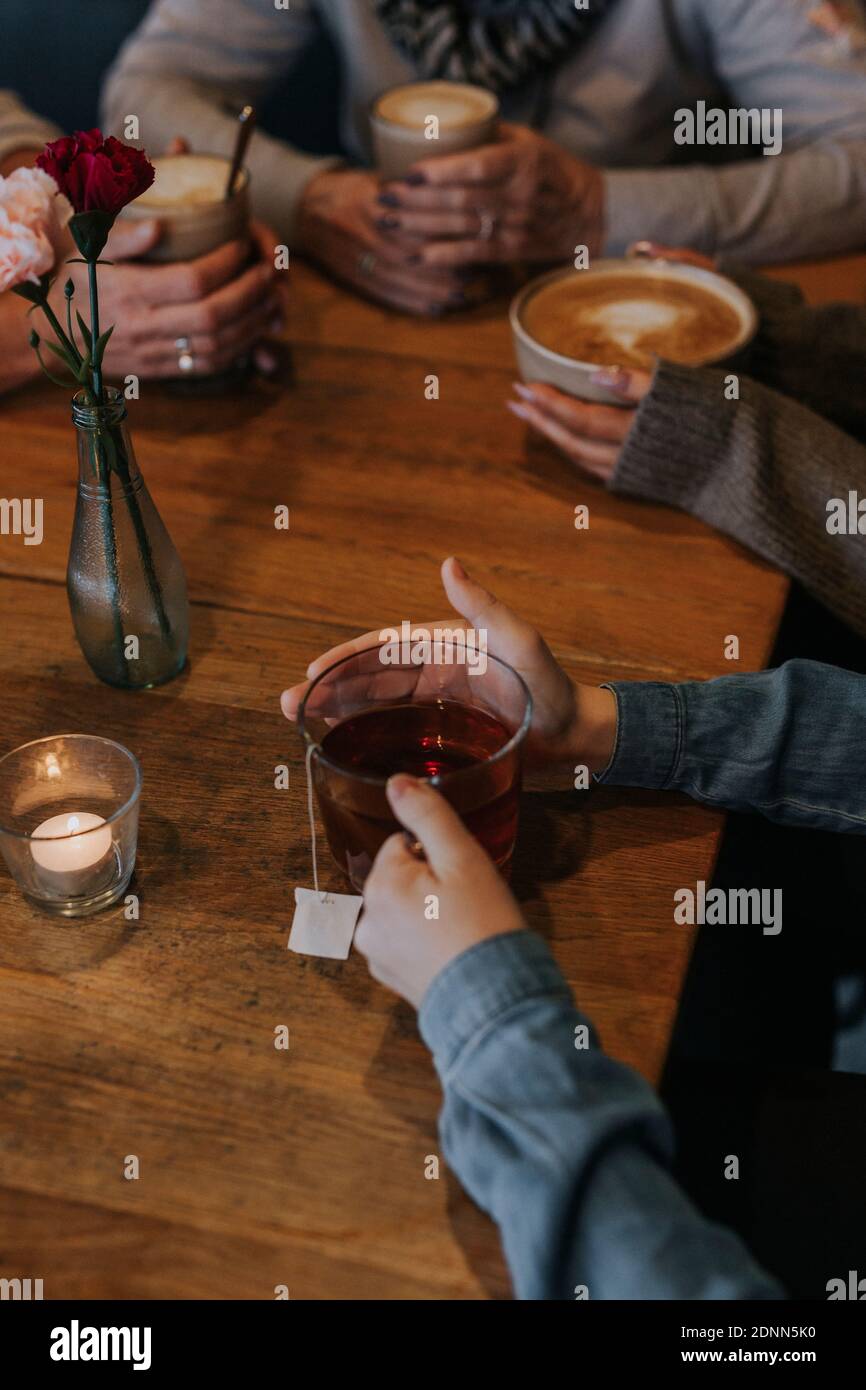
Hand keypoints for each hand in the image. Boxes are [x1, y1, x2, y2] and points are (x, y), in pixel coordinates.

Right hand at [50, 220, 283, 380]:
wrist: (56, 334)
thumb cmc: (77, 279)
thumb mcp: (88, 244)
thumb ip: (124, 232)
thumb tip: (161, 224)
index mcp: (128, 291)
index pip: (191, 280)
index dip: (226, 263)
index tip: (242, 243)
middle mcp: (143, 326)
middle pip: (213, 315)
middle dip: (250, 293)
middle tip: (269, 271)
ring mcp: (153, 352)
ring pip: (217, 345)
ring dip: (253, 322)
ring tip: (272, 298)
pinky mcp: (160, 371)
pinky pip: (209, 365)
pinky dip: (239, 348)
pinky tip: (254, 328)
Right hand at [281, 556, 617, 771]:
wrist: (576, 733)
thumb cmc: (551, 685)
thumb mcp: (519, 642)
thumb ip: (483, 607)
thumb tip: (448, 565)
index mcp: (444, 644)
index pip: (384, 648)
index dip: (346, 659)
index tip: (313, 672)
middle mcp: (433, 669)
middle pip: (370, 677)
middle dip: (328, 688)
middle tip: (289, 705)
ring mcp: (436, 702)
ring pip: (375, 703)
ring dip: (338, 710)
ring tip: (300, 722)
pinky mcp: (443, 731)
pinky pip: (395, 729)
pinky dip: (365, 732)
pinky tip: (341, 743)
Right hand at [296, 167, 482, 315]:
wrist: (305, 210)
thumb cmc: (350, 189)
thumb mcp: (376, 178)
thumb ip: (409, 190)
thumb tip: (454, 194)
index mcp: (369, 204)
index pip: (412, 222)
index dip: (443, 234)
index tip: (470, 240)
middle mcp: (362, 234)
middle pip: (410, 256)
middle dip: (444, 267)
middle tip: (474, 272)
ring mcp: (356, 260)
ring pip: (401, 280)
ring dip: (434, 290)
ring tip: (461, 294)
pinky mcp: (354, 279)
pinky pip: (387, 295)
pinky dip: (413, 304)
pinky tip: (437, 309)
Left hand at [358, 774, 525, 1008]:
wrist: (495, 1002)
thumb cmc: (483, 925)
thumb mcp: (463, 858)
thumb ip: (428, 815)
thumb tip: (397, 781)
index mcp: (380, 885)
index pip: (402, 845)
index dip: (437, 856)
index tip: (461, 878)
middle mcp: (367, 919)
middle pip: (400, 877)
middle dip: (430, 883)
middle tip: (466, 904)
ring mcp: (376, 953)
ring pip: (402, 908)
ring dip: (427, 911)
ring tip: (462, 929)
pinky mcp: (390, 977)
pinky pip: (405, 941)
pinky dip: (426, 941)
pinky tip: (453, 951)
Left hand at [376, 123, 604, 268]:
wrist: (589, 214)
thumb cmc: (552, 169)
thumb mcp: (531, 141)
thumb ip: (491, 135)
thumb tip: (444, 124)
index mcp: (524, 162)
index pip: (477, 167)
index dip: (442, 172)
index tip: (410, 171)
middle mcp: (518, 196)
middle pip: (459, 200)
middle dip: (417, 199)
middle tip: (385, 195)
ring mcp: (514, 227)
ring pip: (460, 227)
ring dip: (420, 225)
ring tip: (389, 219)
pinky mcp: (511, 251)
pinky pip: (472, 255)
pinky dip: (443, 257)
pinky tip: (416, 256)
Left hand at [506, 244, 714, 477]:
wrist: (757, 464)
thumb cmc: (728, 417)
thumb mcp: (687, 390)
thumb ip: (639, 383)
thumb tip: (594, 375)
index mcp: (636, 432)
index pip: (579, 418)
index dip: (549, 403)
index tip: (522, 386)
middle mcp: (629, 458)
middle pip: (572, 441)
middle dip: (541, 420)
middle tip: (514, 400)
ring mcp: (635, 474)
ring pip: (581, 458)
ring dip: (553, 437)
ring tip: (533, 417)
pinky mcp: (645, 482)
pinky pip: (598, 469)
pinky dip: (576, 453)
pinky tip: (569, 441)